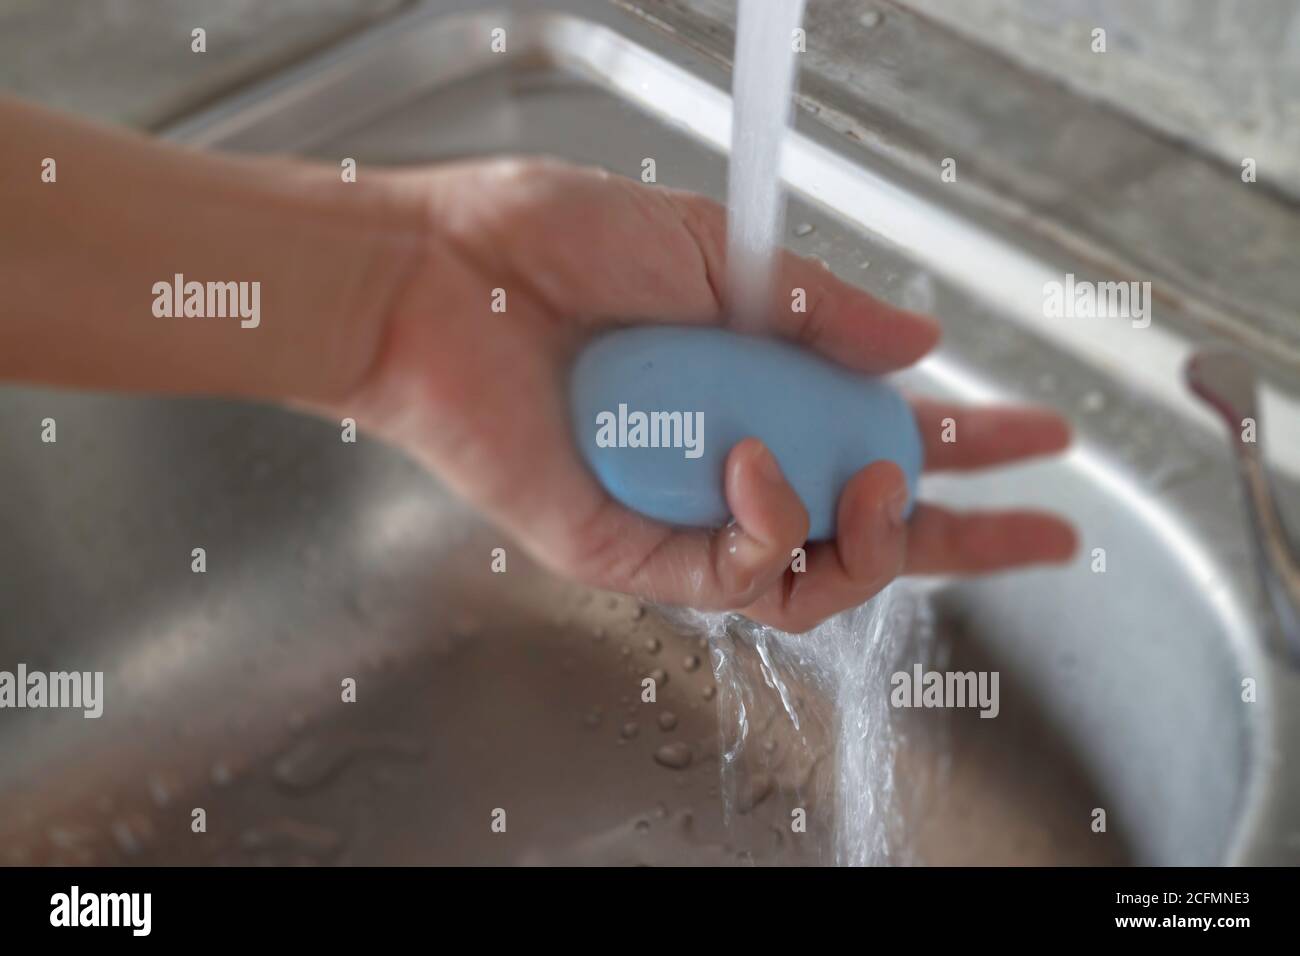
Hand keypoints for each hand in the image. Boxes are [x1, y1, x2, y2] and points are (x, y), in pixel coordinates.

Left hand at [344, 158, 1075, 631]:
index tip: (1041, 441)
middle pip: (866, 527)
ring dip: (869, 540)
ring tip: (870, 484)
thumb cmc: (552, 247)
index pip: (880, 431)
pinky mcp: (633, 549)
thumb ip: (819, 304)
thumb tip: (916, 340)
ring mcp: (686, 509)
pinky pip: (734, 574)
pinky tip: (757, 467)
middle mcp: (732, 454)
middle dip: (962, 536)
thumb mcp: (713, 249)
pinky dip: (767, 527)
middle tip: (1035, 533)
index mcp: (757, 382)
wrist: (440, 277)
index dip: (967, 444)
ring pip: (813, 577)